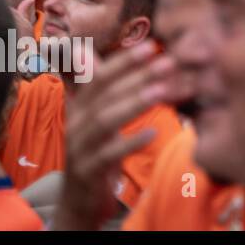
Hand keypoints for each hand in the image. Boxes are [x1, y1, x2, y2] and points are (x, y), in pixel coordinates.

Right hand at [55, 41, 174, 229]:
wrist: (81, 198)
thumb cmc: (97, 150)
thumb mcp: (99, 118)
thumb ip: (104, 88)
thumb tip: (92, 50)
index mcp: (80, 107)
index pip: (99, 78)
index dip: (124, 61)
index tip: (152, 46)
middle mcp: (75, 123)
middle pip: (105, 95)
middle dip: (138, 77)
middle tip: (169, 63)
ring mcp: (79, 147)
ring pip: (105, 121)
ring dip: (134, 104)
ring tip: (162, 91)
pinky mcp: (88, 171)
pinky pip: (107, 154)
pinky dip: (129, 143)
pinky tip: (152, 134)